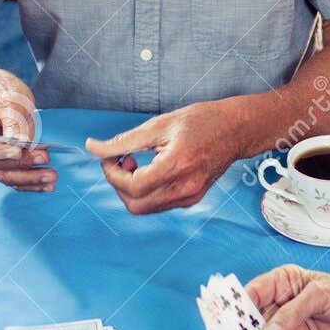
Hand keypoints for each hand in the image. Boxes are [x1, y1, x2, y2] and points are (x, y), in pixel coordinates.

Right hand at [0, 75, 54, 191]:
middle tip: (43, 157)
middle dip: (20, 164)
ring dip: (29, 178)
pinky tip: (48, 185)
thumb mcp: (6, 99)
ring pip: (5, 176)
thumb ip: (10, 119)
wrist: (2, 96)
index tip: (16, 150)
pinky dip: (32, 184)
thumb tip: (17, 140)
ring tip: (51, 175)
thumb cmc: (0, 93)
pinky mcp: (2, 167)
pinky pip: (14, 180)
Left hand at [84, 101, 238, 213]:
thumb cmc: (201, 121)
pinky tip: (150, 169)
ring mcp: (190, 197)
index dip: (112, 173)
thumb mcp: (159, 124)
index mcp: (176, 166)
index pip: (132, 186)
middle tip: (119, 160)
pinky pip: (159, 204)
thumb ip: (124, 140)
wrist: (235, 130)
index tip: (109, 156)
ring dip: (131, 189)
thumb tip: (93, 147)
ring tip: (136, 162)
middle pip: (135, 205)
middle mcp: (184, 188)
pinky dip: (146, 191)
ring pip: (145, 208)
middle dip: (118, 184)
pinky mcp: (192, 199)